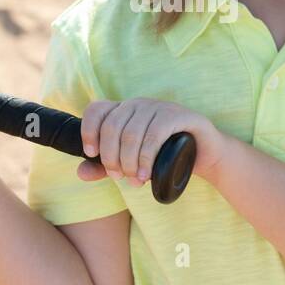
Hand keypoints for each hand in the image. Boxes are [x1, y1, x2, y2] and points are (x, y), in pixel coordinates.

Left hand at [75, 98, 230, 188]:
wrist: (204, 157)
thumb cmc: (165, 158)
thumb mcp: (130, 164)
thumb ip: (105, 168)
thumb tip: (80, 173)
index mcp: (124, 111)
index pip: (97, 110)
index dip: (88, 130)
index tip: (91, 154)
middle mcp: (139, 104)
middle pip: (112, 126)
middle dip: (111, 157)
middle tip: (119, 177)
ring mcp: (159, 107)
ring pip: (132, 133)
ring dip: (129, 162)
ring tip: (135, 180)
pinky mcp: (179, 115)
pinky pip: (155, 133)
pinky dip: (147, 157)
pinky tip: (147, 173)